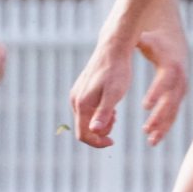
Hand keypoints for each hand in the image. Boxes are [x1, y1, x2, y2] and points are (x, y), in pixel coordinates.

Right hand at [69, 25, 137, 148]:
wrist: (113, 49)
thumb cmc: (117, 71)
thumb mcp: (114, 94)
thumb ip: (104, 113)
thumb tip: (94, 131)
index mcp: (82, 104)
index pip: (84, 135)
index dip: (97, 143)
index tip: (113, 141)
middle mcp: (75, 100)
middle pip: (84, 129)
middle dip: (100, 131)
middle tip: (117, 119)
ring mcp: (76, 95)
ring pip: (85, 119)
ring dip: (100, 122)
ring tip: (115, 112)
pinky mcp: (81, 90)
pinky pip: (86, 110)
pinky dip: (98, 113)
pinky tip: (111, 106)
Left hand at [133, 3, 189, 145]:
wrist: (173, 39)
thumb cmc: (155, 38)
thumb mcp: (146, 38)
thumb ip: (138, 42)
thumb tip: (130, 39)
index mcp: (171, 64)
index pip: (166, 80)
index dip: (156, 92)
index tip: (144, 105)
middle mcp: (180, 78)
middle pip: (172, 100)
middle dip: (160, 116)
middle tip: (145, 129)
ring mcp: (181, 88)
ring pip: (174, 110)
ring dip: (163, 126)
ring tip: (149, 140)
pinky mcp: (178, 95)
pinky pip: (173, 113)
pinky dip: (164, 125)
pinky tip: (153, 137)